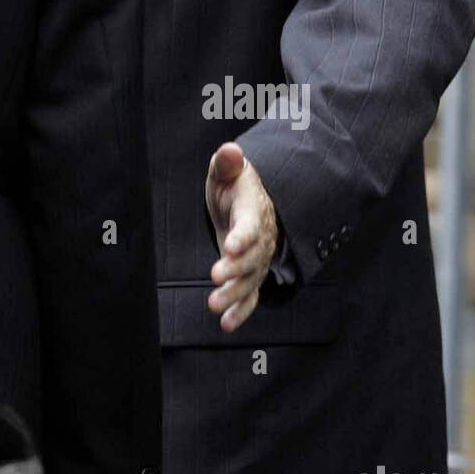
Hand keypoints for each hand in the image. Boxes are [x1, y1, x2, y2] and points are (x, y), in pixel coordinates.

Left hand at [205, 142, 278, 331]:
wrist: (250, 201)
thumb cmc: (234, 184)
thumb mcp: (227, 169)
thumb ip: (227, 163)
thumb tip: (230, 150)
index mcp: (253, 210)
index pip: (250, 224)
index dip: (242, 236)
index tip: (230, 246)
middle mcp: (260, 238)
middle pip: (252, 257)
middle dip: (235, 269)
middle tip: (215, 276)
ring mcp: (257, 259)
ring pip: (251, 280)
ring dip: (234, 295)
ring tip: (214, 305)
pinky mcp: (251, 273)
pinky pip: (251, 295)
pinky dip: (241, 310)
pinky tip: (226, 323)